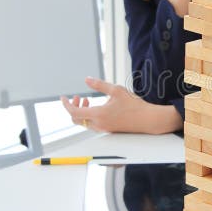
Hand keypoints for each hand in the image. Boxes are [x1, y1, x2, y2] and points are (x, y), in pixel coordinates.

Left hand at [60, 77, 180, 133]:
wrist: (148, 120)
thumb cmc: (135, 105)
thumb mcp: (116, 90)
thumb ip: (99, 85)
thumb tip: (87, 80)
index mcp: (99, 114)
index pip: (74, 111)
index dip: (66, 104)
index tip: (63, 97)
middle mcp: (99, 124)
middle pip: (76, 119)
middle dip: (74, 107)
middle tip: (78, 97)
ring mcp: (103, 129)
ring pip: (84, 122)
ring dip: (81, 111)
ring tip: (87, 100)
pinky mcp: (108, 130)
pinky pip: (91, 125)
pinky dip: (89, 116)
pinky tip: (96, 107)